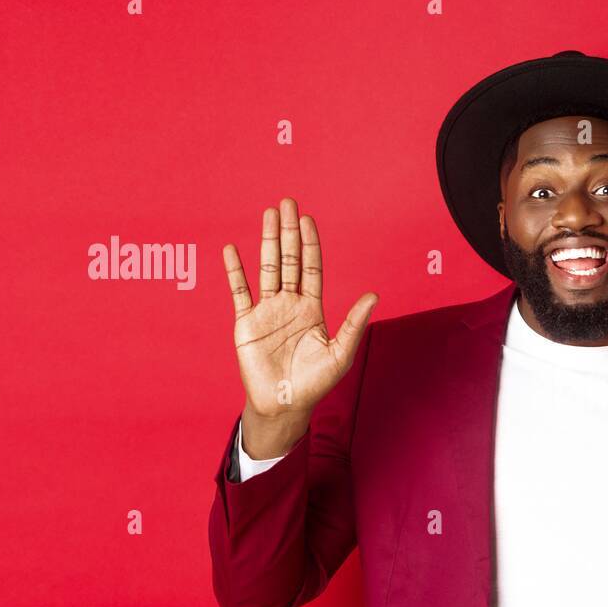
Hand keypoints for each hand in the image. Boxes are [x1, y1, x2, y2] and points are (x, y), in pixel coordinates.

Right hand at [223, 198, 377, 424]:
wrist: (285, 404)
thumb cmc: (315, 383)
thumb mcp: (340, 352)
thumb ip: (354, 322)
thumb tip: (375, 294)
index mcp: (312, 308)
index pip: (312, 268)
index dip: (311, 243)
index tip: (308, 220)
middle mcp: (290, 304)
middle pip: (290, 260)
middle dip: (289, 232)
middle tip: (287, 202)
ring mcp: (267, 311)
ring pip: (267, 269)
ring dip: (267, 242)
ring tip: (268, 215)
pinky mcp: (246, 323)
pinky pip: (240, 292)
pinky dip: (235, 271)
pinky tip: (232, 250)